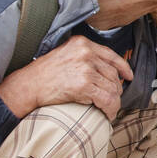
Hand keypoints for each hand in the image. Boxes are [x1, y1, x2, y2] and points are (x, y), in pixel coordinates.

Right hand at [0, 34, 133, 121]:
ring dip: (113, 101)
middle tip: (113, 99)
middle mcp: (86, 53)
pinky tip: (107, 113)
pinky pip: (106, 99)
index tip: (129, 76)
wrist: (27, 85)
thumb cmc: (44, 74)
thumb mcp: (65, 54)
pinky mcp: (84, 85)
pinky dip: (110, 108)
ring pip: (112, 87)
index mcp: (82, 43)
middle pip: (112, 73)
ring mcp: (85, 68)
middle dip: (116, 88)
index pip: (111, 55)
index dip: (123, 67)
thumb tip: (104, 71)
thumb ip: (84, 57)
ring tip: (110, 109)